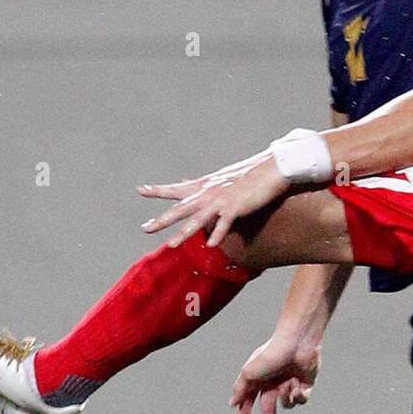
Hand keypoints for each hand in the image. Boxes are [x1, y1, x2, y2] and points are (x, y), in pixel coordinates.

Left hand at [139, 157, 289, 247]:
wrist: (271, 168)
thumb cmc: (249, 175)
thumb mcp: (222, 179)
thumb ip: (204, 185)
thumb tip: (188, 183)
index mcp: (205, 186)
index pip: (176, 188)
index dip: (158, 190)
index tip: (140, 190)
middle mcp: (208, 193)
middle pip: (181, 209)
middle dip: (162, 220)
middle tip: (145, 229)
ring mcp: (221, 200)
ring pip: (198, 219)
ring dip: (185, 233)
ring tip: (171, 245)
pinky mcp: (236, 206)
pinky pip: (224, 223)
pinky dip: (218, 234)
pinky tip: (211, 245)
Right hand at [228, 332, 320, 413]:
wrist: (297, 343)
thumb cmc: (271, 354)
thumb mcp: (249, 372)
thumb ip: (240, 389)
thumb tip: (232, 404)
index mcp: (257, 379)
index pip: (248, 403)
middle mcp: (273, 382)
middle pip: (268, 406)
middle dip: (269, 413)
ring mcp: (289, 383)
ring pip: (286, 404)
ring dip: (284, 398)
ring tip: (286, 385)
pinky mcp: (305, 384)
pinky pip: (301, 400)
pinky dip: (298, 394)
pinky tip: (297, 383)